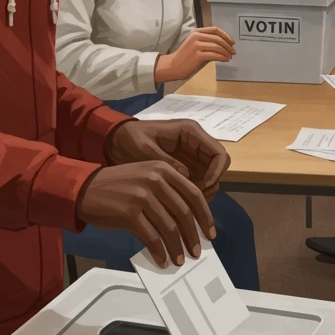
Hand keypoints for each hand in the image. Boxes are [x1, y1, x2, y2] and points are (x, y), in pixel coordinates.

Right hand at [76, 162, 209, 268]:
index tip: (210, 233)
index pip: (194, 194)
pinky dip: (160, 252)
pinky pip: (151, 238)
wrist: (85, 188)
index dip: (206, 216)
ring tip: (180, 260)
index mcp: (164, 169)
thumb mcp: (145, 175)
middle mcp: (155, 180)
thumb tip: (189, 218)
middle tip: (197, 252)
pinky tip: (162, 260)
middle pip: (184, 212)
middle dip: (193, 236)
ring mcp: (142, 196)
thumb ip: (168, 188)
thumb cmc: (117, 185)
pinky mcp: (129, 214)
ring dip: (177, 248)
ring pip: (169, 228)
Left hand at [107, 119, 230, 203]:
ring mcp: (191, 156)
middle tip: (193, 200)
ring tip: (184, 203)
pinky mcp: (185, 167)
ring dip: (202, 191)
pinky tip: (179, 202)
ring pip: (209, 177)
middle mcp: (196, 143)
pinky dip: (192, 193)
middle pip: (217, 167)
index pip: (218, 153)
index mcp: (190, 132)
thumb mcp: (145, 149)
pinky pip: (197, 181)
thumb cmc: (130, 139)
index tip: (204, 187)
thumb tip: (187, 177)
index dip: (216, 171)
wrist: (116, 141)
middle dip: (209, 185)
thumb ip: (167, 162)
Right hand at [156, 27, 235, 82]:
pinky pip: (214, 55)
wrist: (173, 66)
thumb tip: (223, 46)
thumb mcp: (196, 46)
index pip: (215, 30)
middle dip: (228, 45)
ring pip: (217, 46)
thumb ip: (208, 43)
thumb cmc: (185, 58)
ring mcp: (196, 46)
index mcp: (196, 32)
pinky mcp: (198, 55)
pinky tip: (225, 60)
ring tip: (229, 57)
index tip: (232, 42)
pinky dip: (222, 57)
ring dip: (226, 52)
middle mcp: (196, 37)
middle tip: (233, 52)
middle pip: (218, 38)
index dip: (226, 35)